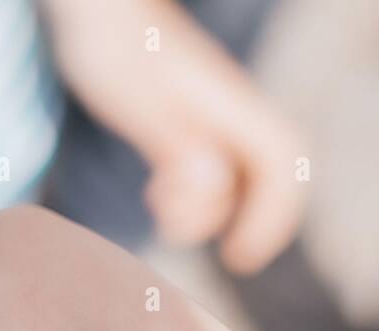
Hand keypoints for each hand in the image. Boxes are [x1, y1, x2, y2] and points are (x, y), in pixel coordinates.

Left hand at [41, 0, 306, 272]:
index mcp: (229, 106)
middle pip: (269, 179)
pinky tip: (156, 190)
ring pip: (235, 179)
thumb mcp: (140, 101)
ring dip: (206, 209)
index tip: (236, 257)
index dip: (271, 217)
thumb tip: (216, 182)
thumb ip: (179, 144)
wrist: (96, 6)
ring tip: (160, 202)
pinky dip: (189, 193)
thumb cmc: (113, 47)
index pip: (282, 164)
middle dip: (246, 221)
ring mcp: (211, 118)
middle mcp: (230, 113)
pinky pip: (208, 169)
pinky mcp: (187, 122)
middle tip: (208, 244)